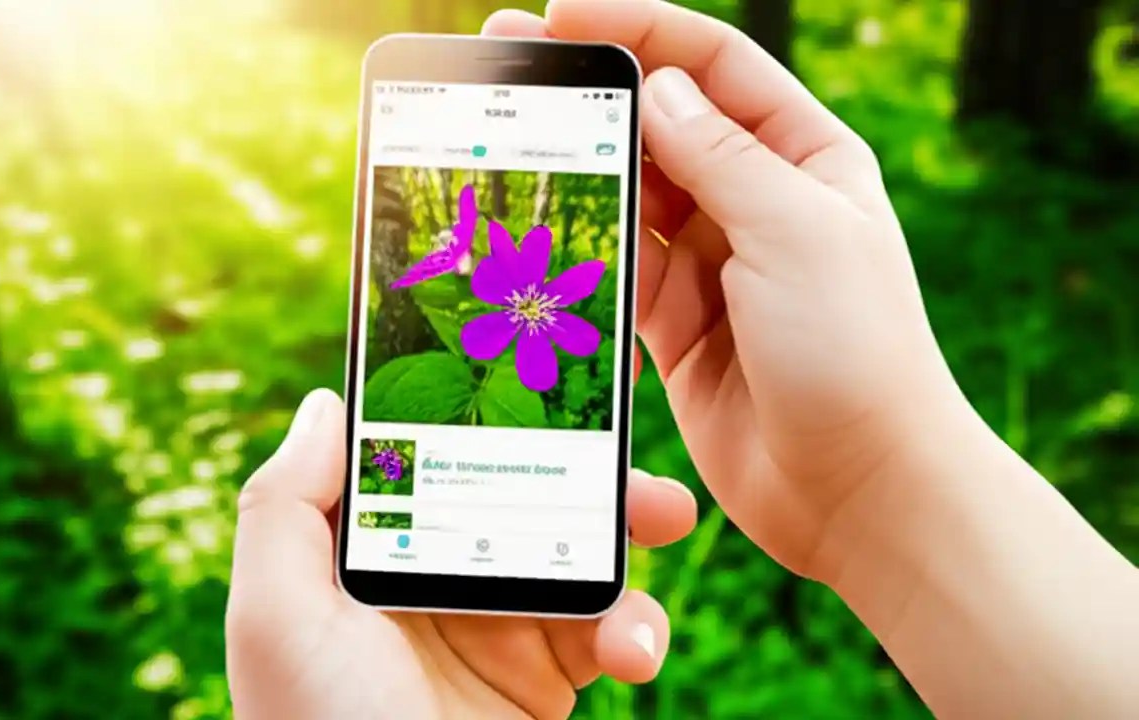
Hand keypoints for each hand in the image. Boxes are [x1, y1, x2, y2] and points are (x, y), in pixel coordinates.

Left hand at [226, 389, 697, 719]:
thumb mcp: (278, 617)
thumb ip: (285, 504)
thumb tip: (328, 403)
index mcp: (371, 550)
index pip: (430, 458)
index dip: (480, 410)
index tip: (536, 371)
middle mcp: (435, 579)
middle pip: (520, 492)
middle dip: (585, 471)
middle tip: (637, 468)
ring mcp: (496, 628)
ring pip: (578, 552)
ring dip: (626, 544)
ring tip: (660, 534)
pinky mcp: (547, 678)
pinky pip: (609, 628)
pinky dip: (637, 629)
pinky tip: (634, 652)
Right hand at [484, 0, 966, 580]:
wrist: (862, 489)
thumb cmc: (857, 351)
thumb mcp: (794, 231)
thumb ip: (719, 155)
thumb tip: (657, 86)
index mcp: (806, 156)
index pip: (714, 64)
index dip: (639, 27)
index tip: (561, 15)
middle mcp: (758, 201)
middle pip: (662, 123)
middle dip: (591, 92)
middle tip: (509, 63)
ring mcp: (714, 264)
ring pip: (631, 193)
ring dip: (578, 167)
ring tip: (508, 140)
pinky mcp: (677, 324)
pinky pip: (618, 267)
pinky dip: (580, 244)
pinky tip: (536, 226)